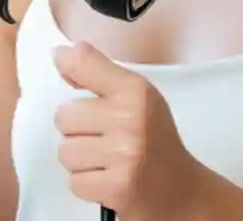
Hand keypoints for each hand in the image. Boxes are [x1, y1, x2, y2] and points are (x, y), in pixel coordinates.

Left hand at [52, 41, 201, 218]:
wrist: (182, 189)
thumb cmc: (155, 140)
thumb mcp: (135, 95)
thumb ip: (96, 71)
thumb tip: (60, 54)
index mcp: (135, 92)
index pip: (83, 63)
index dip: (69, 68)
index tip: (63, 61)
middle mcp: (131, 119)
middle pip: (63, 117)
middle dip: (78, 131)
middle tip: (105, 137)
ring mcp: (125, 155)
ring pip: (65, 152)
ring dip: (81, 161)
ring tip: (107, 160)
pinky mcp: (117, 188)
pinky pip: (74, 182)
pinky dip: (88, 185)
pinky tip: (108, 178)